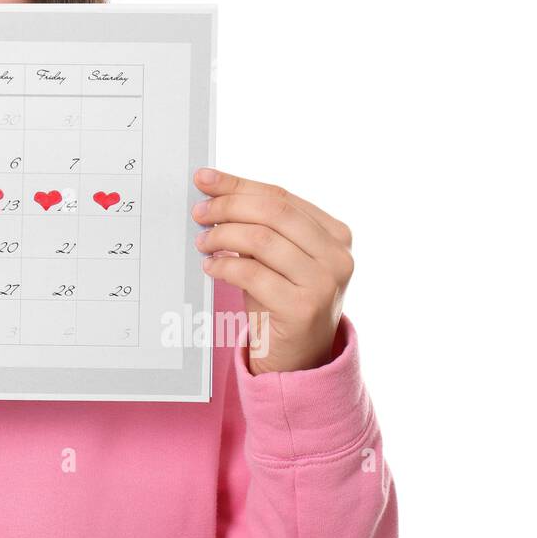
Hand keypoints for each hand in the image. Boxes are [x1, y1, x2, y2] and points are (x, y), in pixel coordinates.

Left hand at [191, 167, 353, 374]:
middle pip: (272, 212)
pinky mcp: (303, 308)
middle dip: (228, 206)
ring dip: (221, 236)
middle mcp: (337, 256)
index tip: (204, 179)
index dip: (238, 185)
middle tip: (199, 212)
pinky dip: (224, 267)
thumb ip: (256, 224)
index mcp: (335, 234)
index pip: (280, 197)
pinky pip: (252, 274)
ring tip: (203, 242)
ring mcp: (324, 283)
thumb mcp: (274, 256)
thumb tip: (212, 188)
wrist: (297, 358)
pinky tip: (211, 267)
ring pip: (260, 240)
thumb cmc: (280, 299)